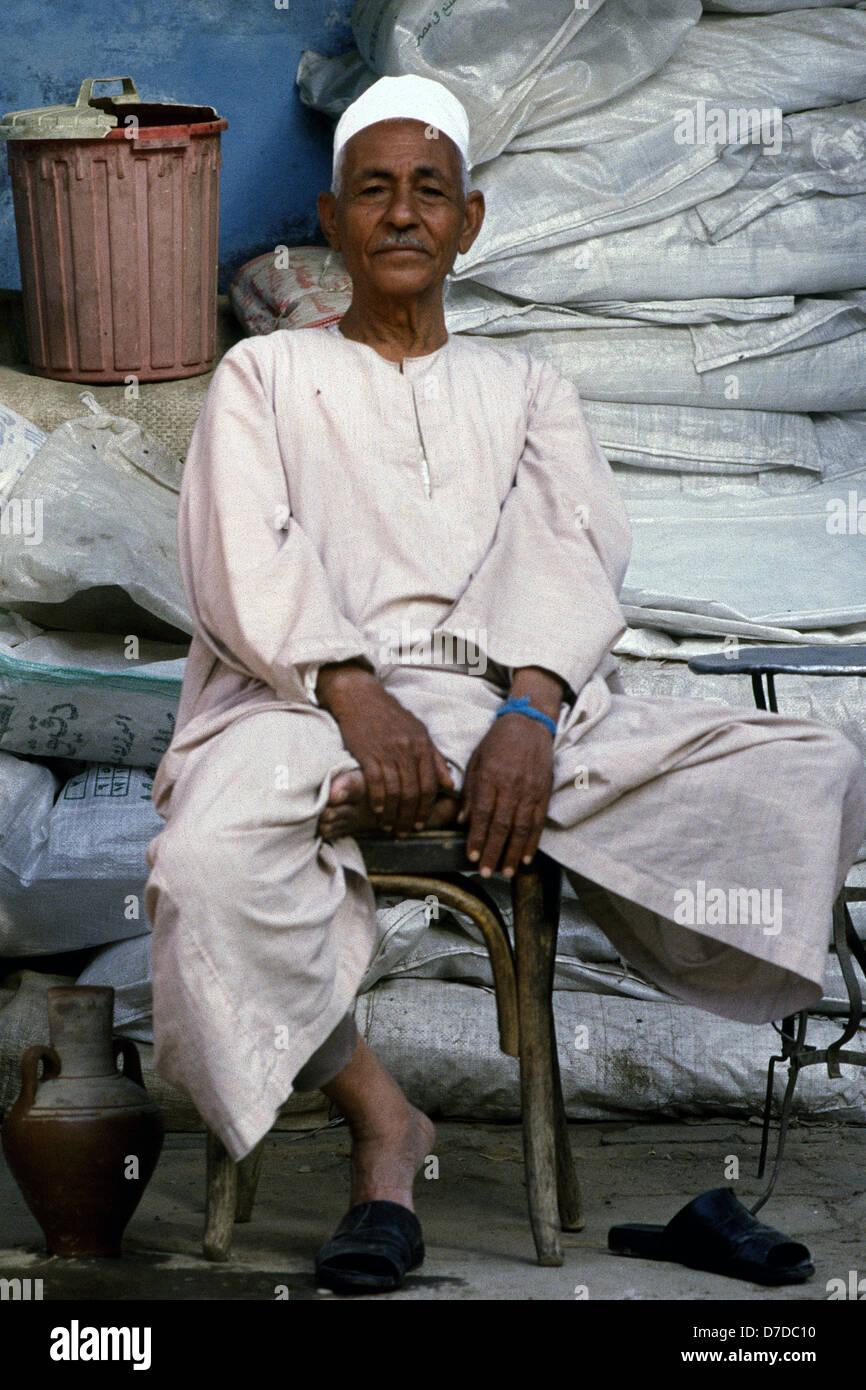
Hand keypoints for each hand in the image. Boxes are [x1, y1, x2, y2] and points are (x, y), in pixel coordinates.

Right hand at [316, 662, 453, 832]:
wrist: (359, 696)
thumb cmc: (390, 715)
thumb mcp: (418, 731)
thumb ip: (435, 758)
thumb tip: (450, 784)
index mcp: (422, 745)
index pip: (430, 785)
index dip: (427, 808)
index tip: (421, 823)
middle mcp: (407, 750)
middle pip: (414, 793)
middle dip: (410, 817)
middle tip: (405, 831)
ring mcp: (387, 752)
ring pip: (395, 792)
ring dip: (393, 814)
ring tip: (389, 826)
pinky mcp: (367, 753)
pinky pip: (375, 783)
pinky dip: (378, 800)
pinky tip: (377, 810)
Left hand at [457, 712, 553, 877]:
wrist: (528, 723)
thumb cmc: (497, 742)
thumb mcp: (475, 760)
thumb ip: (469, 791)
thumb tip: (463, 821)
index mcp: (490, 776)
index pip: (482, 813)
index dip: (477, 838)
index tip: (472, 857)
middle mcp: (511, 785)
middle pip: (501, 825)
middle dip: (493, 851)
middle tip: (486, 872)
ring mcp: (530, 790)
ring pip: (521, 827)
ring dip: (513, 852)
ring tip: (506, 872)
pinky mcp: (543, 792)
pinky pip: (538, 822)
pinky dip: (533, 842)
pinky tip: (526, 857)